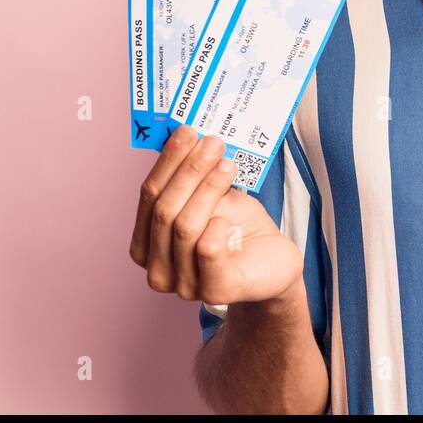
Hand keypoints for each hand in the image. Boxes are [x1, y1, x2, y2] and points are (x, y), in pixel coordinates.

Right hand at [129, 126, 302, 306]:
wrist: (275, 262)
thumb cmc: (239, 229)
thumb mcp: (212, 197)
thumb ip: (192, 177)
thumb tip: (184, 135)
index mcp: (148, 245)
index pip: (149, 197)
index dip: (167, 162)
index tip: (187, 132)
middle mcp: (158, 269)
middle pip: (164, 210)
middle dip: (188, 170)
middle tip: (212, 142)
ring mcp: (184, 286)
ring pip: (185, 226)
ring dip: (208, 188)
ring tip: (228, 165)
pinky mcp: (215, 291)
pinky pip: (207, 249)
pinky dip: (218, 225)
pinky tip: (231, 217)